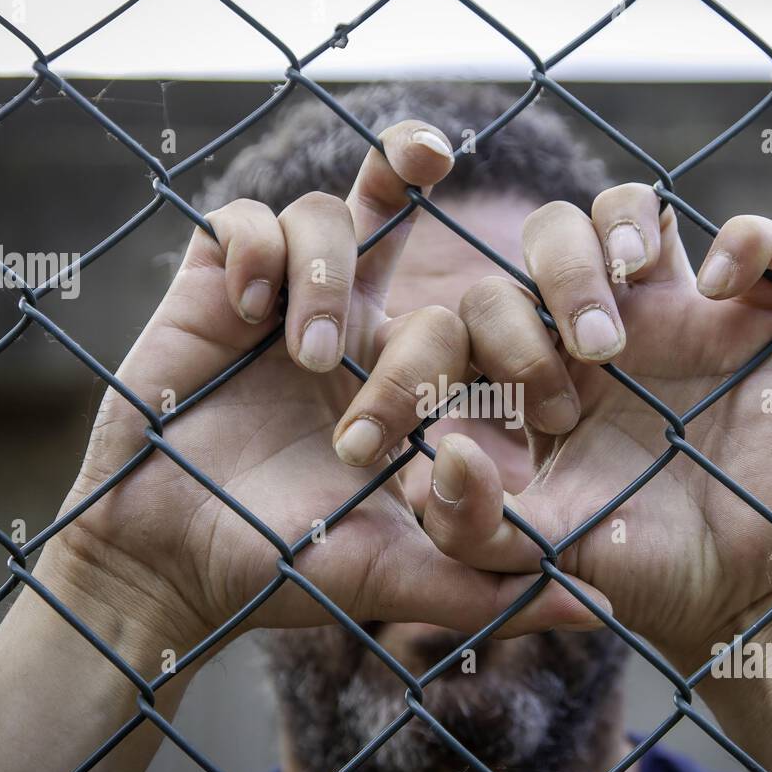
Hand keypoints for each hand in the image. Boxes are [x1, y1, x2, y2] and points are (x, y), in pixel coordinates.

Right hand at [53, 120, 604, 658]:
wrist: (165, 568)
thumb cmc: (282, 568)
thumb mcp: (401, 574)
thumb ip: (497, 584)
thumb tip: (606, 612)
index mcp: (398, 371)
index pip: (465, 299)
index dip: (496, 295)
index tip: (492, 331)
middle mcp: (342, 323)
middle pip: (387, 197)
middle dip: (409, 162)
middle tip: (436, 159)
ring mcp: (272, 304)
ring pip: (318, 213)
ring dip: (323, 269)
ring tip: (306, 354)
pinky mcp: (203, 296)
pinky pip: (233, 222)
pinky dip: (251, 247)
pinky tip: (246, 310)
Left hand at [415, 185, 771, 670]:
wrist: (729, 590)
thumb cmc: (626, 565)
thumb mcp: (533, 554)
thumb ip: (467, 524)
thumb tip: (444, 454)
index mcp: (535, 372)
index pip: (483, 304)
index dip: (495, 338)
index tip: (548, 416)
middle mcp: (597, 331)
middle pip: (548, 234)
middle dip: (560, 278)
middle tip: (598, 354)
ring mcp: (676, 318)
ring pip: (628, 208)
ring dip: (620, 225)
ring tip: (633, 277)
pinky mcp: (756, 324)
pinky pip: (760, 242)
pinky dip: (746, 241)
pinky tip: (721, 288)